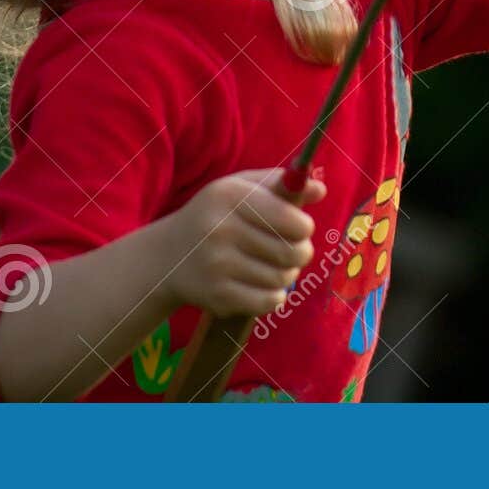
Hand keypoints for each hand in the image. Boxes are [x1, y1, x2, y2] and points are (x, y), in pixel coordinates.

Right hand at [159, 168, 326, 316]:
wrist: (168, 256)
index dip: (304, 227)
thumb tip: (320, 190)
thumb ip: (281, 185)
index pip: (289, 218)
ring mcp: (217, 265)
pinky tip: (265, 285)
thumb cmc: (217, 215)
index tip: (301, 228)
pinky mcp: (217, 296)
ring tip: (275, 265)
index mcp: (231, 196)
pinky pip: (268, 302)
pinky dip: (275, 296)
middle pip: (291, 251)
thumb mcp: (242, 189)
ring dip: (287, 274)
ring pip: (282, 278)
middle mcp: (221, 230)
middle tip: (295, 250)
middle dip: (302, 252)